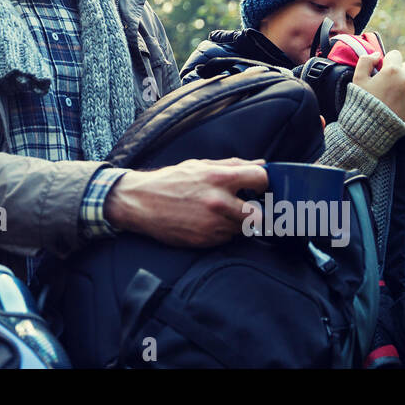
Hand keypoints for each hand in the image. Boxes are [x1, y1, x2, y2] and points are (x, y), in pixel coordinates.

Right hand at [104, 158, 267, 248]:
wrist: (140, 202)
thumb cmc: (170, 181)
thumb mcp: (200, 165)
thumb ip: (233, 165)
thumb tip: (260, 164)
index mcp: (219, 178)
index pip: (261, 179)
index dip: (264, 183)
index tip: (259, 186)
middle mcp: (218, 202)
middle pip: (260, 214)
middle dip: (256, 211)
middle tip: (249, 207)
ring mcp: (212, 225)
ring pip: (243, 229)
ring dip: (238, 223)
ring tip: (220, 213)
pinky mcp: (204, 241)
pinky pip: (226, 239)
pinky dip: (222, 232)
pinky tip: (207, 222)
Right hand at [353, 50, 404, 123]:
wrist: (372, 127)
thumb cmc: (363, 101)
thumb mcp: (357, 79)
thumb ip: (365, 61)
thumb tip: (377, 55)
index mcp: (392, 70)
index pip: (395, 55)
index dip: (387, 62)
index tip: (382, 72)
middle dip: (399, 71)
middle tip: (389, 84)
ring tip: (396, 92)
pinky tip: (403, 100)